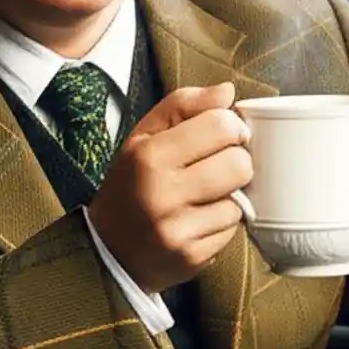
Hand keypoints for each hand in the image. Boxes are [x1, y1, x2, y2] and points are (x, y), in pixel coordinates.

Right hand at [87, 82, 252, 294]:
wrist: (108, 250)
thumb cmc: (132, 183)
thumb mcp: (144, 135)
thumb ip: (183, 105)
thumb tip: (227, 91)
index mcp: (149, 155)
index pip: (220, 126)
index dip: (231, 126)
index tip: (224, 133)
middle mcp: (162, 194)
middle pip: (239, 164)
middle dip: (236, 161)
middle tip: (217, 164)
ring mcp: (178, 230)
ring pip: (239, 201)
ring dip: (229, 196)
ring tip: (202, 196)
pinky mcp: (192, 257)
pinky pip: (231, 230)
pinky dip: (221, 223)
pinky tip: (198, 220)